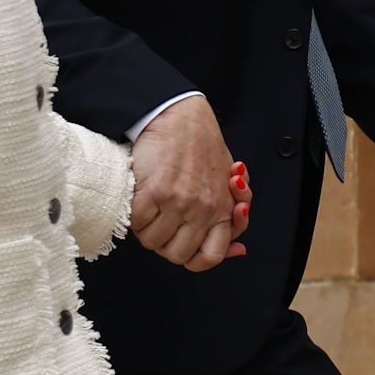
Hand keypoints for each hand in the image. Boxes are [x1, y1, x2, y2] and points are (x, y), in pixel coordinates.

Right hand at [132, 94, 240, 271]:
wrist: (180, 117)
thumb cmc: (202, 149)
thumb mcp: (227, 185)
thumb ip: (233, 219)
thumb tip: (240, 250)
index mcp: (223, 210)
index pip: (211, 257)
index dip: (195, 257)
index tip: (187, 244)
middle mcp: (203, 209)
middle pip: (176, 254)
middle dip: (167, 242)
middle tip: (166, 222)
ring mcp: (178, 202)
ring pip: (152, 241)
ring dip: (147, 228)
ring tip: (153, 206)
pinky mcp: (153, 192)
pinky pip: (136, 223)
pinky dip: (134, 215)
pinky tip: (141, 198)